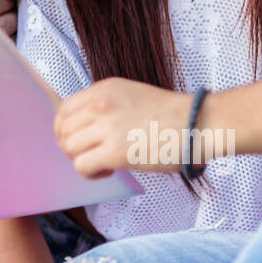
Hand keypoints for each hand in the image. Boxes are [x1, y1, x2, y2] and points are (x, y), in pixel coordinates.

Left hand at [54, 78, 189, 177]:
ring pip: (69, 149)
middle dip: (73, 147)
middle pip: (63, 131)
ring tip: (103, 163)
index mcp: (103, 88)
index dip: (65, 129)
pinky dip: (91, 174)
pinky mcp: (114, 152)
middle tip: (92, 155)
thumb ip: (105, 106)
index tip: (77, 140)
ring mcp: (106, 127)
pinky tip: (109, 171)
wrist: (197, 124)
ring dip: (82, 160)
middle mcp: (100, 104)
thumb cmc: (171, 115)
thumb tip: (84, 127)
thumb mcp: (131, 95)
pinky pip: (82, 166)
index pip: (64, 109)